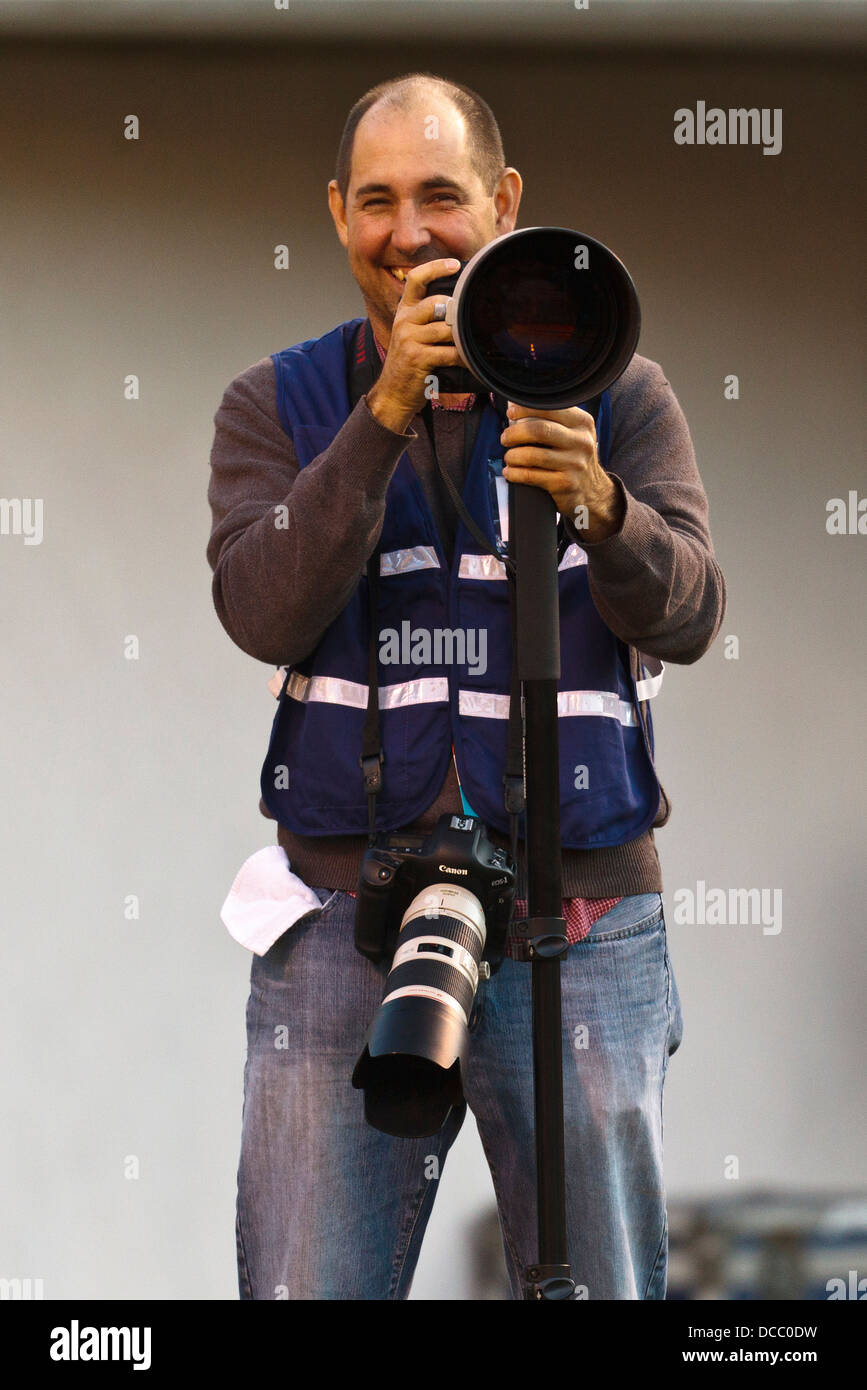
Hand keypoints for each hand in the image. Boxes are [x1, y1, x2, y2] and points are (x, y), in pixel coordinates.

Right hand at [366, 258, 463, 433]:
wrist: (393, 393)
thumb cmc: (410, 364)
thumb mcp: (412, 335)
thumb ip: (429, 319)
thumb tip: (459, 306)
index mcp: (404, 311)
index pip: (416, 279)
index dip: (435, 267)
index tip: (454, 264)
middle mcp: (404, 320)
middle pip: (436, 303)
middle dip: (456, 313)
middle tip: (470, 321)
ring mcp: (408, 338)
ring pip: (446, 329)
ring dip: (462, 339)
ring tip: (471, 345)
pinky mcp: (417, 357)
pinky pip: (448, 352)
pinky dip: (461, 358)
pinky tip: (467, 362)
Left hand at [500, 402, 623, 541]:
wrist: (592, 492)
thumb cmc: (574, 458)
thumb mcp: (573, 434)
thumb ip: (550, 419)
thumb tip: (514, 406)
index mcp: (582, 423)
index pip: (549, 408)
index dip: (524, 410)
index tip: (511, 414)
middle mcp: (581, 441)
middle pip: (539, 430)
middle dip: (515, 433)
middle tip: (505, 438)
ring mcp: (574, 464)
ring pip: (532, 455)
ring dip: (512, 455)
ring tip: (509, 457)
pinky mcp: (564, 484)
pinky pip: (531, 476)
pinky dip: (515, 473)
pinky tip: (510, 472)